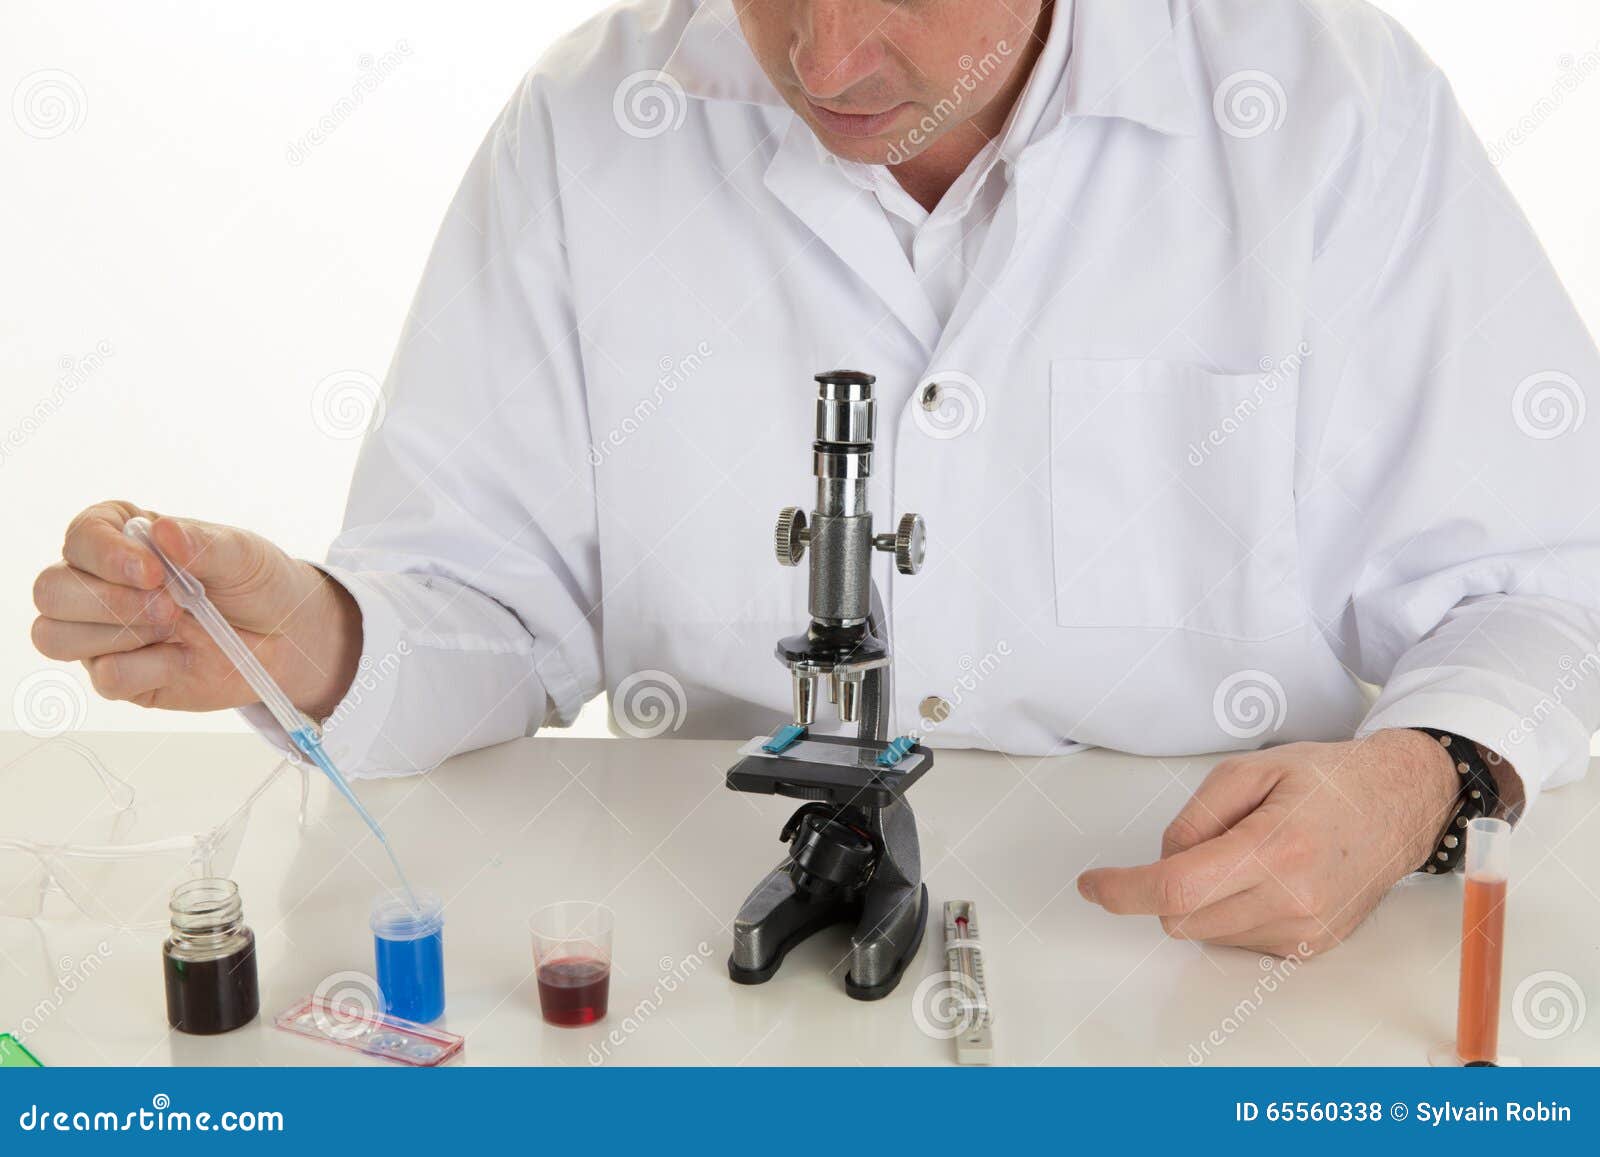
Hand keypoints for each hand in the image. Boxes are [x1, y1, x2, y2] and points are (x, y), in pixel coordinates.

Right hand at [32, 500, 361, 717]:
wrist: (285, 635)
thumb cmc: (254, 583)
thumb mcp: (240, 554)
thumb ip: (201, 543)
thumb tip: (162, 532)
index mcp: (119, 537)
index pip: (80, 538)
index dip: (106, 555)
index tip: (154, 571)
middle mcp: (98, 583)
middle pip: (50, 591)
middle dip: (107, 601)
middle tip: (171, 607)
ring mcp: (103, 633)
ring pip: (56, 636)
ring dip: (120, 634)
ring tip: (175, 626)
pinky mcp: (121, 676)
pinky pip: (105, 678)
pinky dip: (146, 669)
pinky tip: (181, 658)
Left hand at [1076, 729, 1459, 955]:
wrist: (1400, 804)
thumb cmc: (1327, 779)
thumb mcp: (1247, 770)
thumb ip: (1194, 818)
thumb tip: (1165, 862)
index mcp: (1274, 848)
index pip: (1176, 888)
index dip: (1124, 890)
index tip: (1094, 885)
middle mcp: (1293, 900)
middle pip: (1182, 917)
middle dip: (1170, 884)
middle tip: (1207, 841)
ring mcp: (1305, 931)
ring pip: (1206, 932)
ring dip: (1203, 899)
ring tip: (1248, 853)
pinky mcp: (1311, 947)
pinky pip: (1238, 940)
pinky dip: (1231, 912)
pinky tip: (1265, 878)